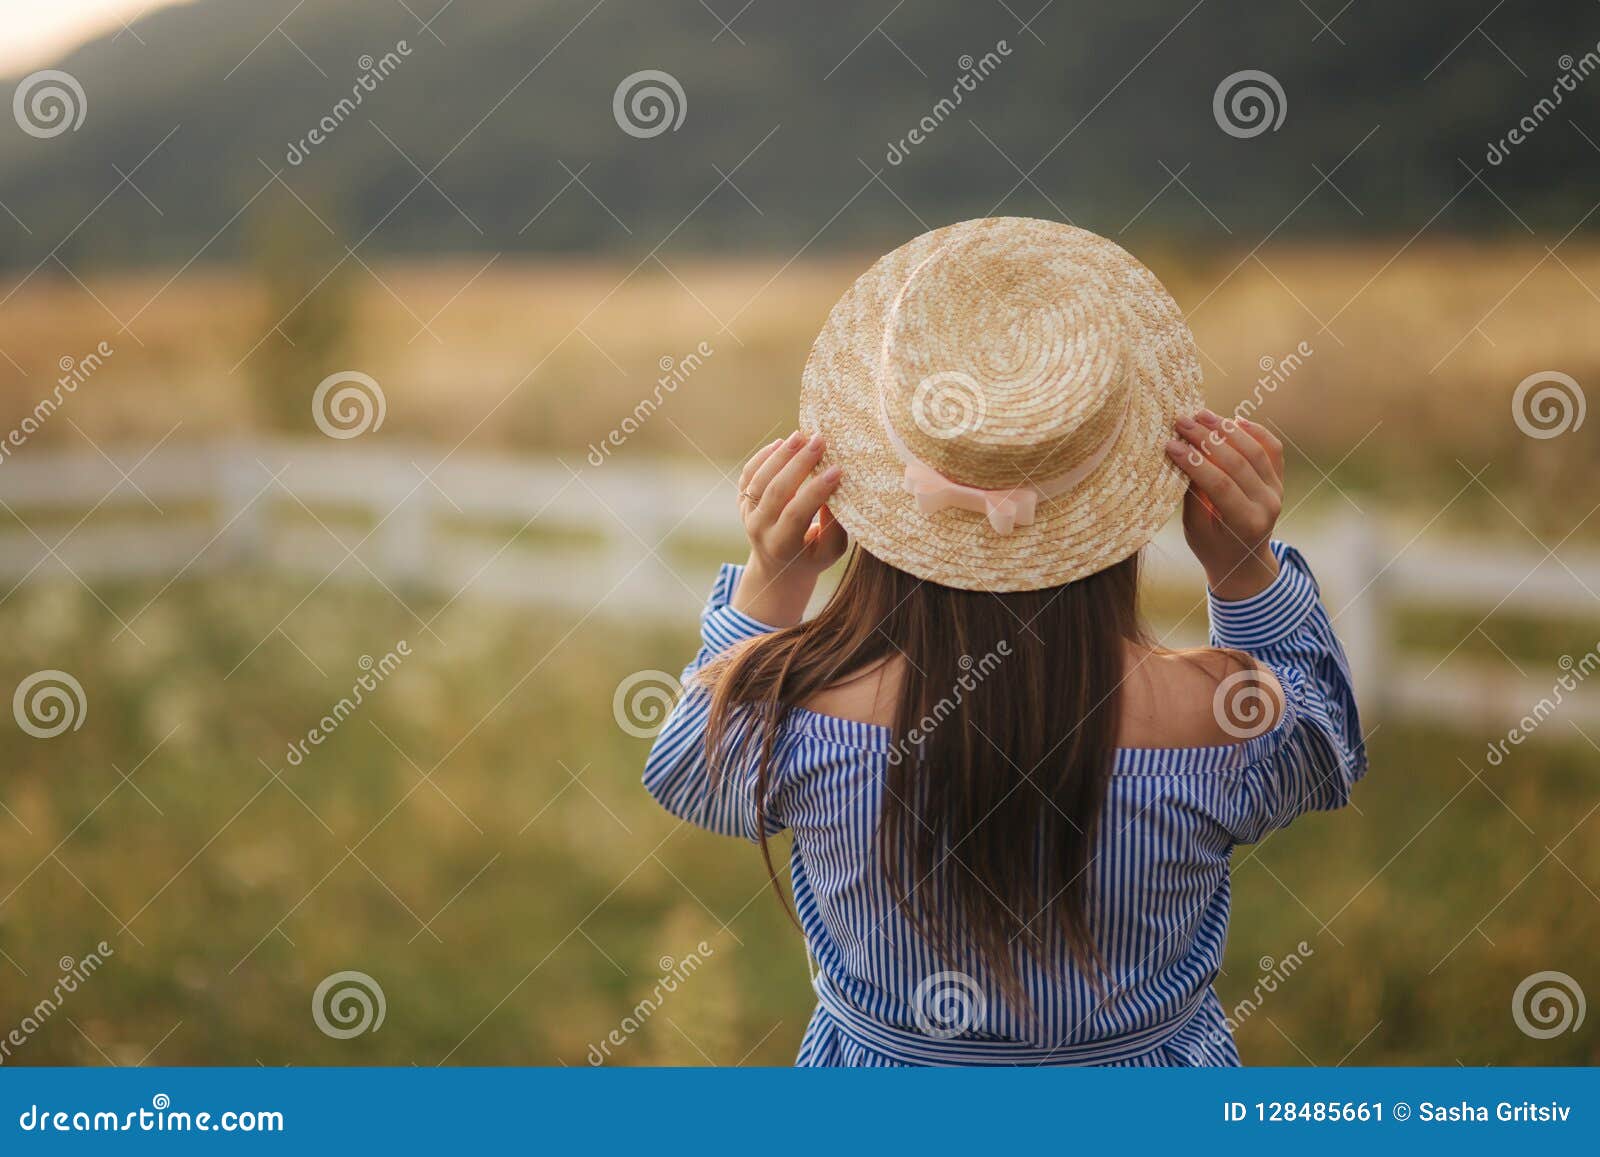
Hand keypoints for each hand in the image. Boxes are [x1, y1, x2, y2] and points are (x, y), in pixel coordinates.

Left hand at [731, 430, 847, 625]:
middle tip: (820, 441)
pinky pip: (747, 474)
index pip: (796, 513)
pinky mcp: (742, 501)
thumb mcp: (830, 551)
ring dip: (780, 455)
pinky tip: (781, 442)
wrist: (777, 568)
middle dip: (799, 463)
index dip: (816, 490)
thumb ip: (835, 526)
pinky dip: (762, 456)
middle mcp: (759, 529)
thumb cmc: (812, 556)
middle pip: (775, 491)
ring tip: (801, 436)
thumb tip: (837, 490)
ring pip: (759, 479)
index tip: (837, 469)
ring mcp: (747, 514)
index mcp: (782, 546)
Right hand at [1166, 410, 1283, 600]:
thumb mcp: (1195, 529)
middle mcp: (1268, 505)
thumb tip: (1181, 455)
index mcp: (1246, 523)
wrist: (1244, 561)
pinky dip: (1254, 430)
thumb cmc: (1212, 547)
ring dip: (1226, 429)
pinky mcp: (1279, 479)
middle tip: (1181, 422)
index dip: (1194, 462)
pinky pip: (1272, 447)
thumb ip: (1192, 495)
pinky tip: (1232, 420)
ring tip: (1200, 415)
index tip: (1170, 444)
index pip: (1220, 485)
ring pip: (1255, 450)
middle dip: (1206, 439)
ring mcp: (1277, 490)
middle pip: (1238, 462)